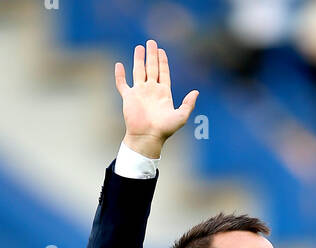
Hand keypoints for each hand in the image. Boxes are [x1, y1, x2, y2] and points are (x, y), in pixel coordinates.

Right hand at [115, 40, 197, 159]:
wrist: (147, 137)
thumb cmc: (164, 130)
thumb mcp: (181, 116)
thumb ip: (188, 104)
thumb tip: (196, 92)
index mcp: (163, 93)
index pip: (163, 72)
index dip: (163, 61)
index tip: (161, 50)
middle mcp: (151, 90)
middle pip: (151, 68)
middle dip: (151, 55)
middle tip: (151, 42)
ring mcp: (139, 93)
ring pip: (138, 71)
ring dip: (138, 59)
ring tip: (139, 48)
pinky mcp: (128, 97)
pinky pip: (122, 84)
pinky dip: (120, 75)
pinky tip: (119, 65)